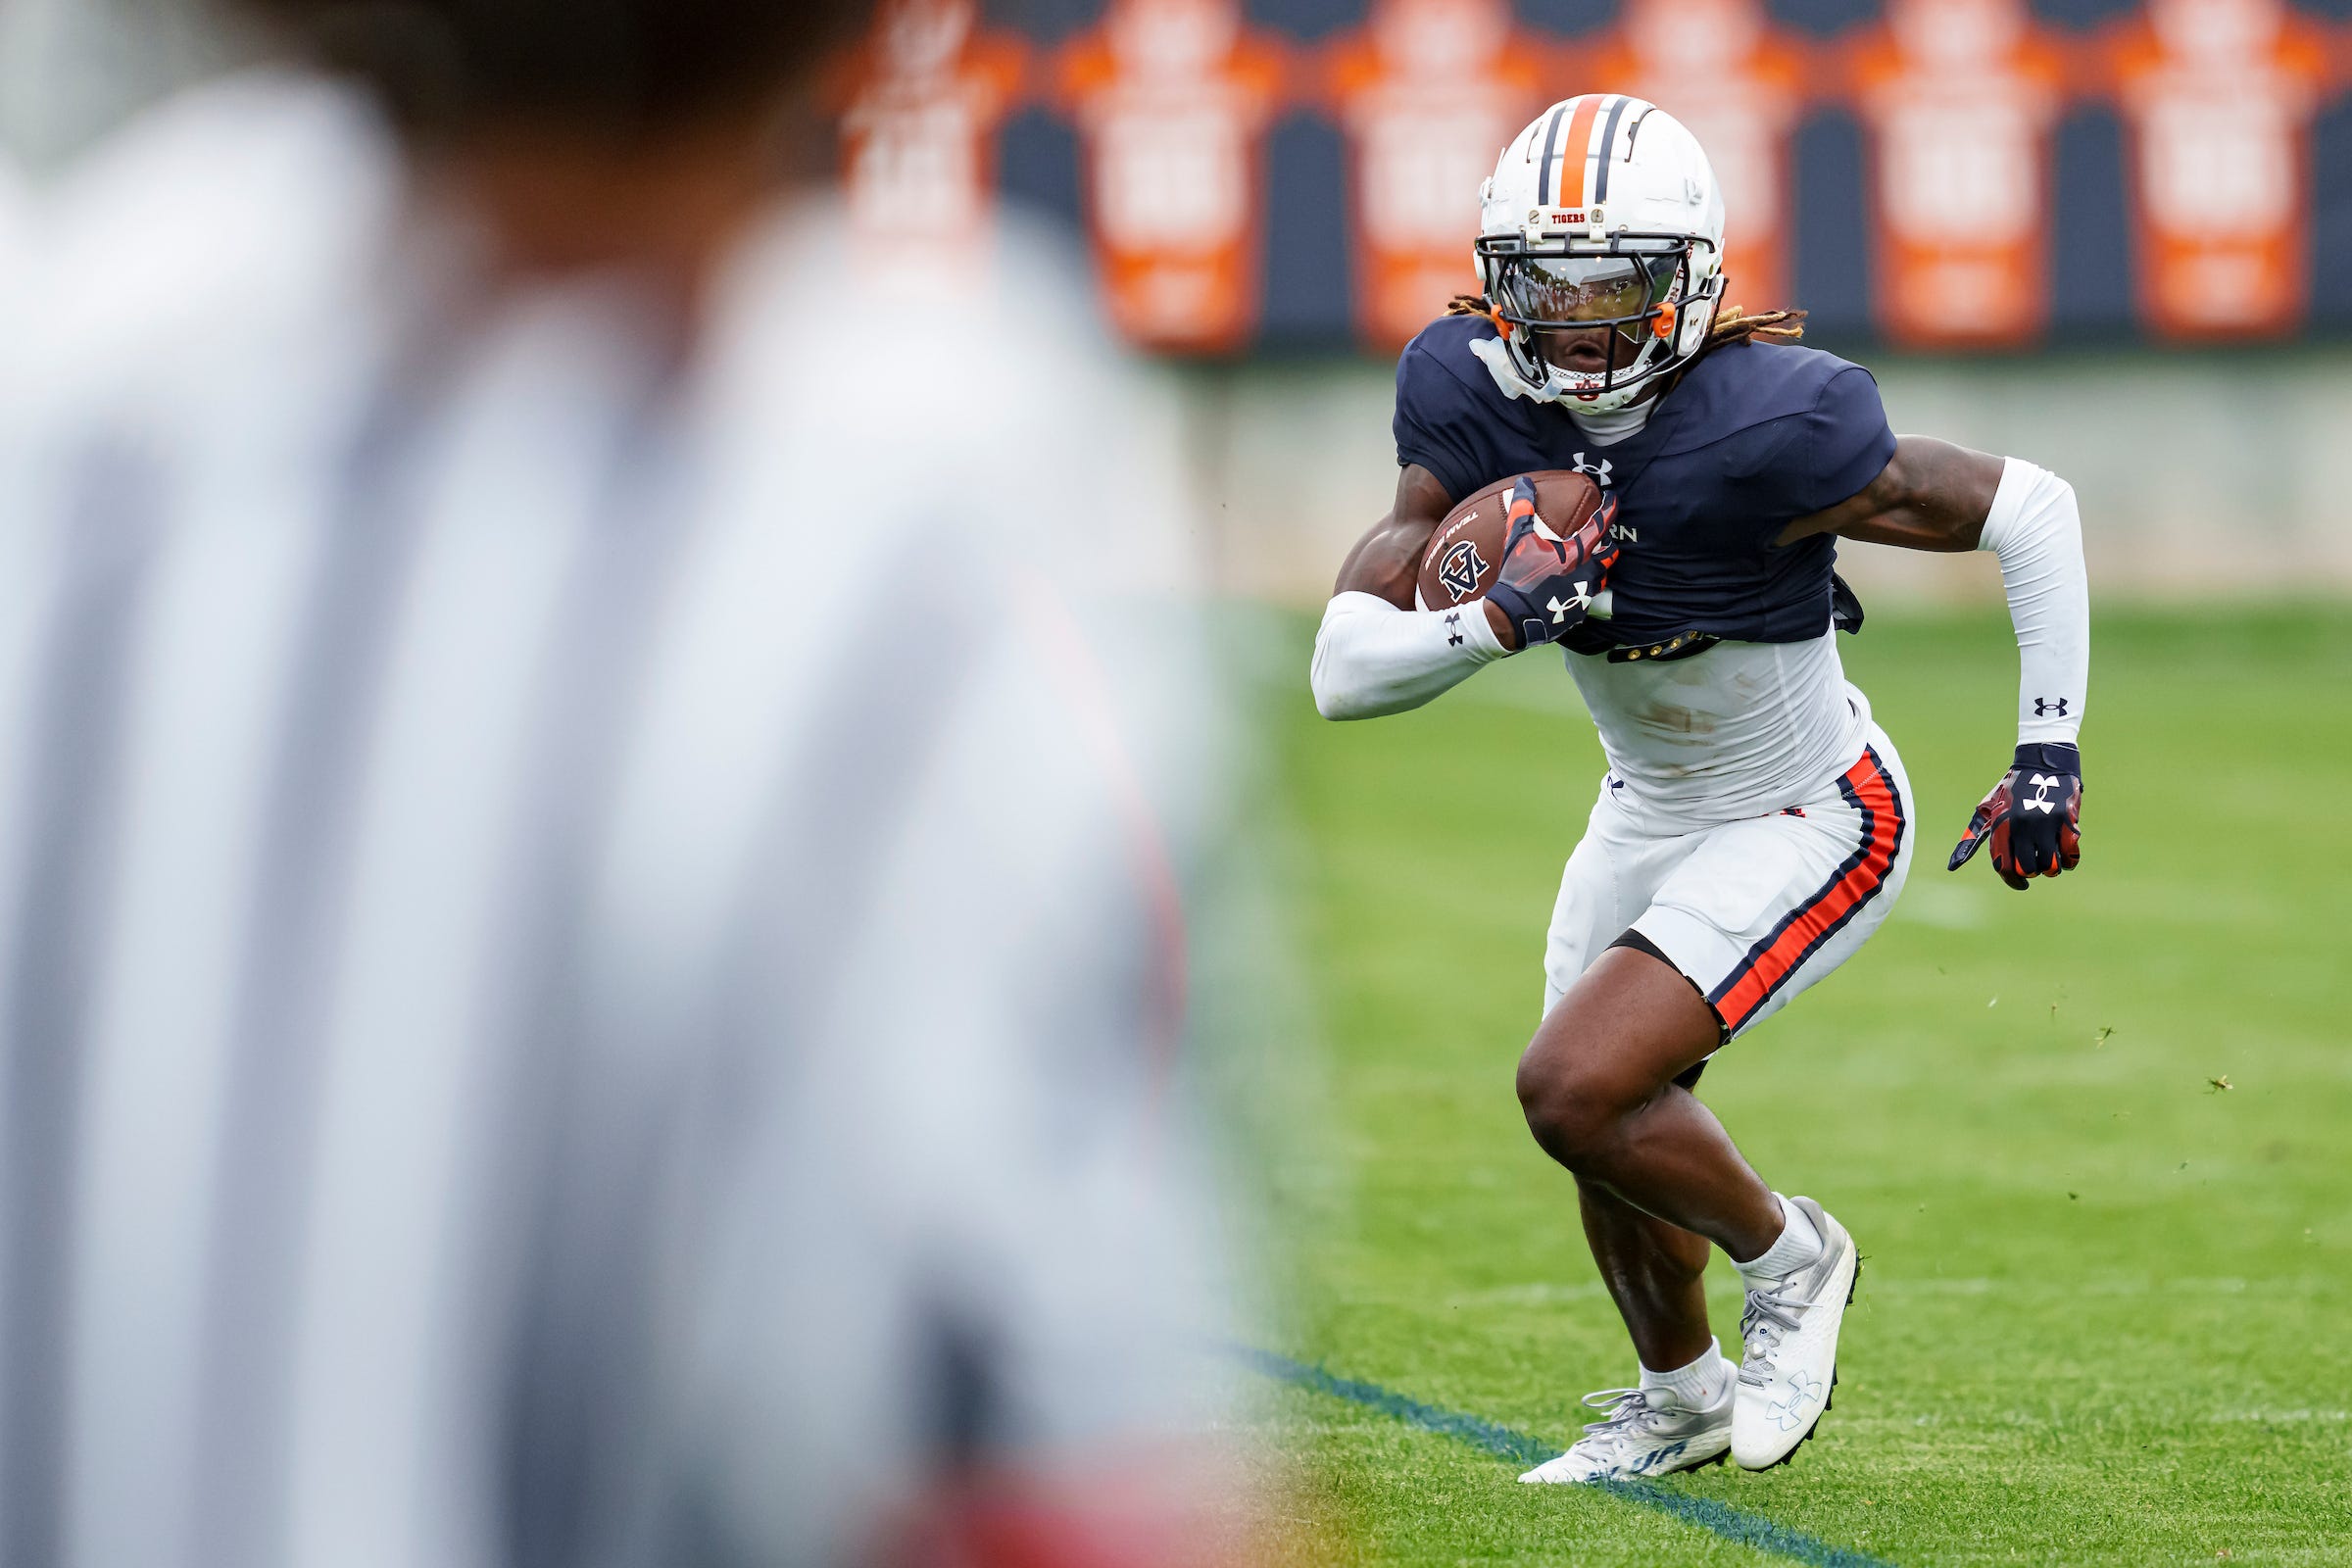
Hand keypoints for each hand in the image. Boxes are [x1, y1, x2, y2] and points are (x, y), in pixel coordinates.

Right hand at [1483, 478, 1619, 650]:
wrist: (1512, 616)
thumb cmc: (1516, 575)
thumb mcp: (1517, 539)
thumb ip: (1523, 508)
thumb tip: (1524, 483)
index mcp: (1575, 553)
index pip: (1600, 526)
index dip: (1609, 510)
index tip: (1613, 499)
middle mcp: (1585, 572)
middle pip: (1608, 554)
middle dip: (1608, 544)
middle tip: (1602, 537)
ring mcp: (1583, 594)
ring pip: (1602, 576)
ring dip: (1599, 566)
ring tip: (1591, 561)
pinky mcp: (1577, 611)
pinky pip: (1588, 596)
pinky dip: (1585, 588)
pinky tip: (1575, 586)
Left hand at [1948, 743, 2082, 889]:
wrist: (2042, 764)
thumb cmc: (2011, 792)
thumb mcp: (1987, 812)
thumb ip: (1971, 840)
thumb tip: (1951, 867)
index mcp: (2000, 826)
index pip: (2004, 866)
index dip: (2013, 880)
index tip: (2021, 884)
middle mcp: (2021, 826)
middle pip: (2028, 868)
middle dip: (2032, 872)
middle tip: (2035, 867)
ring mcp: (2044, 823)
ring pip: (2049, 865)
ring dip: (2051, 869)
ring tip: (2050, 863)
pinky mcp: (2066, 820)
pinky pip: (2070, 855)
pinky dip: (2069, 862)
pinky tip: (2065, 857)